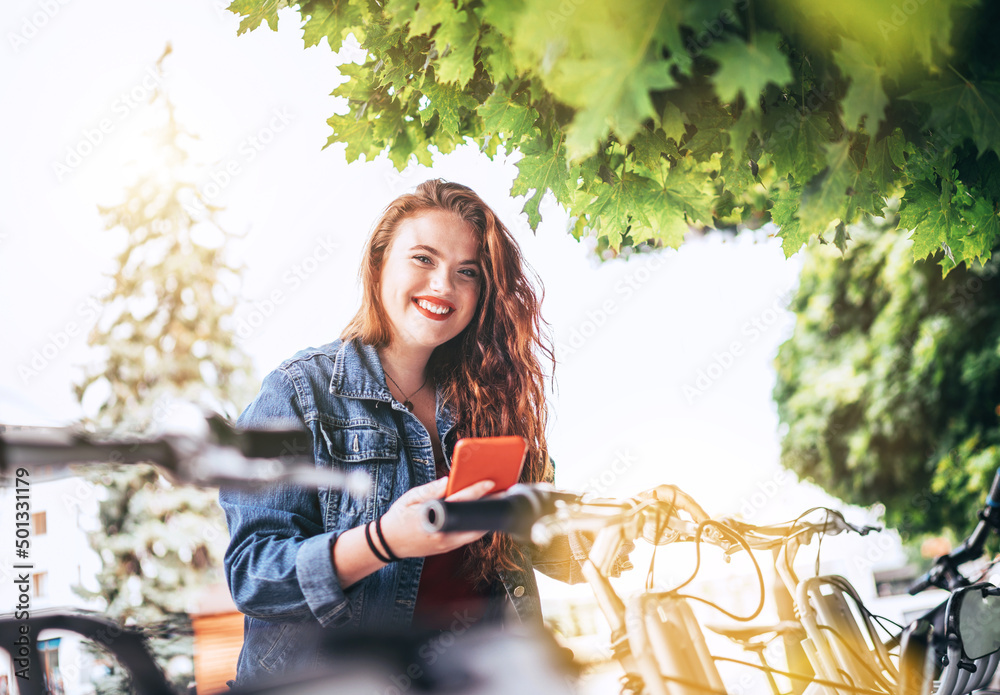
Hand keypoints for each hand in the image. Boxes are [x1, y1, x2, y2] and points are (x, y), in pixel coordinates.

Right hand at [378, 477, 495, 558]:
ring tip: (494, 500)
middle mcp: (442, 534)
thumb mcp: (411, 498)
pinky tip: (481, 512)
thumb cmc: (399, 517)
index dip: (477, 491)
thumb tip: (450, 479)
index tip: (491, 482)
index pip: (460, 502)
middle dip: (488, 506)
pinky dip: (476, 524)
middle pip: (474, 519)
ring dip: (485, 516)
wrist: (389, 543)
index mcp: (432, 517)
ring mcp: (446, 544)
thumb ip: (432, 489)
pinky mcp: (447, 549)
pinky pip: (468, 536)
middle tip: (502, 492)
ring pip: (474, 531)